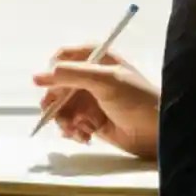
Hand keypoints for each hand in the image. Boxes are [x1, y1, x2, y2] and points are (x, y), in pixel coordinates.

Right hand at [32, 45, 160, 158]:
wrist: (158, 132)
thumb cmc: (135, 99)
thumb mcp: (104, 80)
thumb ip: (72, 75)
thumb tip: (37, 77)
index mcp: (95, 59)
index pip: (62, 58)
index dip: (53, 72)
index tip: (51, 89)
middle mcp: (90, 77)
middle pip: (57, 86)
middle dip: (56, 103)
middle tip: (61, 116)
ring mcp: (90, 100)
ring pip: (61, 107)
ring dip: (64, 120)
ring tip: (76, 130)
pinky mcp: (91, 120)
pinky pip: (70, 123)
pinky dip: (73, 131)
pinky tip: (84, 137)